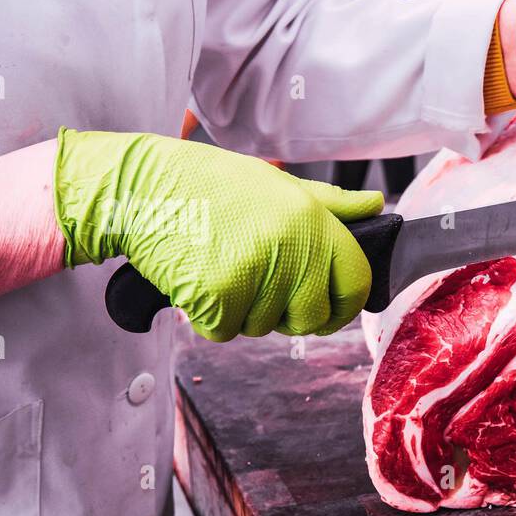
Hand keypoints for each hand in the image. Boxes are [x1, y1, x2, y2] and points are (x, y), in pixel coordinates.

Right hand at [53, 130, 382, 340]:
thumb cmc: (209, 185)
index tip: (326, 308)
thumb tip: (375, 206)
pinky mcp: (216, 295)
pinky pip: (224, 330)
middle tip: (256, 281)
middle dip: (287, 313)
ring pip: (264, 327)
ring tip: (220, 264)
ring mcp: (254, 272)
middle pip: (311, 317)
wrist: (139, 186)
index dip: (343, 305)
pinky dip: (209, 316)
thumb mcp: (278, 184)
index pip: (355, 283)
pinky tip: (198, 277)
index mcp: (312, 219)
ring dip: (243, 311)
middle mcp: (291, 246)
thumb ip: (331, 203)